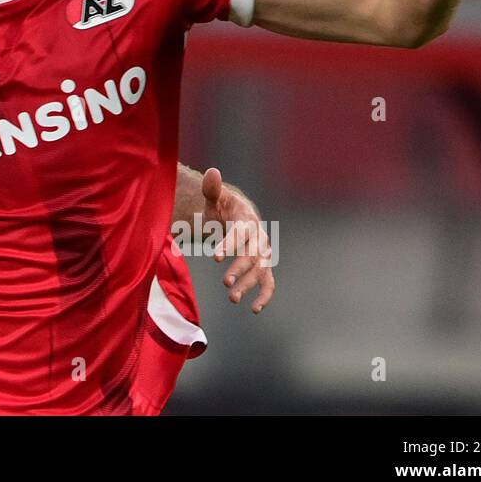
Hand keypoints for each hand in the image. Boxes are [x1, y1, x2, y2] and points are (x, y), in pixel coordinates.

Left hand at [201, 167, 274, 312]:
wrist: (239, 216)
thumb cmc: (222, 206)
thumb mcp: (215, 197)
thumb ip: (212, 188)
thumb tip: (212, 172)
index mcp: (246, 221)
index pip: (240, 234)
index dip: (229, 245)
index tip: (216, 257)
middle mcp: (259, 238)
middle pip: (252, 256)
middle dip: (240, 270)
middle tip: (226, 283)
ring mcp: (262, 254)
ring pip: (260, 271)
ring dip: (249, 285)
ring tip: (232, 298)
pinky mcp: (263, 267)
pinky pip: (268, 283)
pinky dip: (265, 296)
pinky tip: (254, 309)